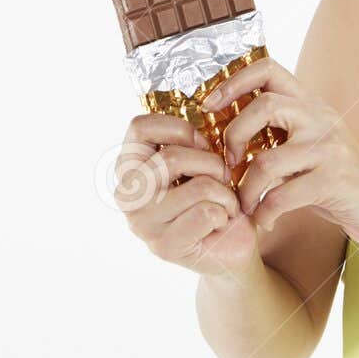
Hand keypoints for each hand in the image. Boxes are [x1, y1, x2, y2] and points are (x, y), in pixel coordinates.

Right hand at [111, 113, 262, 280]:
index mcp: (129, 166)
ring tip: (226, 203)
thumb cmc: (214, 198)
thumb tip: (203, 111)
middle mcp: (127, 194)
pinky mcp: (165, 246)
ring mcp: (142, 223)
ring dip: (224, 193)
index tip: (203, 144)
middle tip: (224, 177)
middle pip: (171, 158)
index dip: (180, 129)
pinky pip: (207, 212)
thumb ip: (188, 141)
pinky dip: (226, 213)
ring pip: (197, 187)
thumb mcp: (198, 162)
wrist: (232, 245)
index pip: (139, 127)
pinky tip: (222, 222)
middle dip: (211, 163)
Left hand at [203, 57, 358, 244]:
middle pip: (265, 106)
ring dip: (245, 189)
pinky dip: (264, 213)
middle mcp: (321, 118)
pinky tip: (263, 221)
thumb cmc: (335, 179)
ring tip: (243, 204)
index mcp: (310, 104)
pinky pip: (282, 196)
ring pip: (268, 160)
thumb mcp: (308, 144)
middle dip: (233, 135)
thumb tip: (222, 125)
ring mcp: (329, 148)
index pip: (268, 69)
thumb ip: (278, 130)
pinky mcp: (334, 180)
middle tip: (228, 162)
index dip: (232, 81)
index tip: (209, 105)